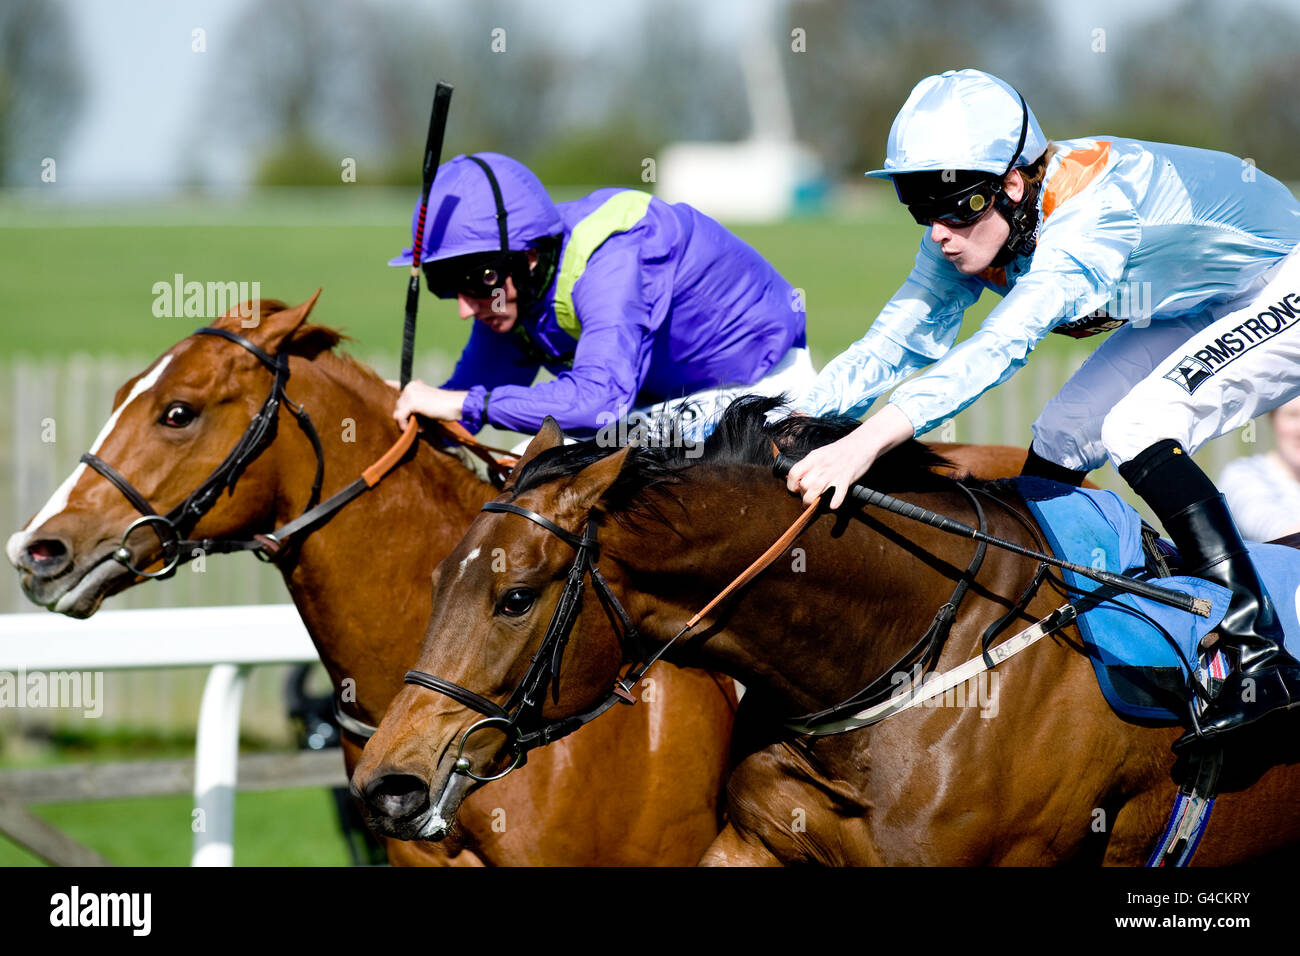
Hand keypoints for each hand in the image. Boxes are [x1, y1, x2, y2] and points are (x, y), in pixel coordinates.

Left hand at [388, 380, 467, 428]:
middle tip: (419, 425)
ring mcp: (410, 394)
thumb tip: (400, 416)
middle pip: (397, 406)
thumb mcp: (428, 403)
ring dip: (406, 423)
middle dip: (405, 417)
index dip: (389, 386)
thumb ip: (415, 405)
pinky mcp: (413, 402)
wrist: (456, 405)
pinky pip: (400, 417)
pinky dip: (406, 425)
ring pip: (397, 412)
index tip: (384, 385)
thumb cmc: (446, 407)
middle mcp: (410, 387)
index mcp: (413, 385)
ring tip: (421, 428)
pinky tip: (419, 429)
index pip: (395, 386)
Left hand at [784, 404, 915, 509]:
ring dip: (812, 501)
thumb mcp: (821, 454)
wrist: (862, 443)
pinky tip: (833, 505)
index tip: (795, 490)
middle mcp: (821, 465)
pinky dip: (835, 500)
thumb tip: (799, 478)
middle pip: (804, 484)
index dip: (791, 485)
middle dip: (803, 496)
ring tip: (813, 506)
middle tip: (807, 499)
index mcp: (813, 458)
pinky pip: (839, 491)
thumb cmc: (840, 450)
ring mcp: (834, 471)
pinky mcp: (847, 477)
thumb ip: (810, 465)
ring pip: (816, 489)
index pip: (794, 473)